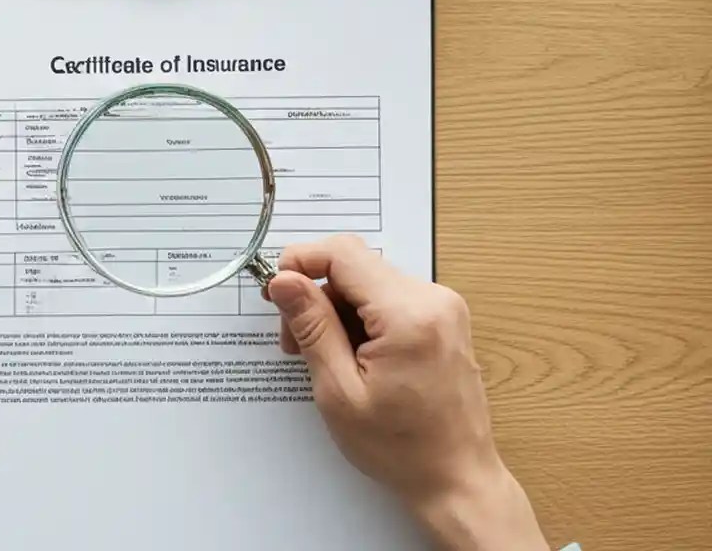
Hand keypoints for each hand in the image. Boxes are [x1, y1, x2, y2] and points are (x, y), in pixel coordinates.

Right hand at [268, 235, 546, 550]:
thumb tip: (284, 280)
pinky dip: (362, 318)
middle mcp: (433, 299)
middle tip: (294, 341)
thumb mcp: (339, 390)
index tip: (275, 290)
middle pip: (355, 266)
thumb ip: (311, 326)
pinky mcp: (444, 319)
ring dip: (337, 309)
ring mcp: (444, 307)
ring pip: (370, 282)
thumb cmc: (401, 448)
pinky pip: (390, 299)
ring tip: (323, 356)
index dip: (300, 261)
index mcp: (409, 314)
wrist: (457, 479)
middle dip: (316, 295)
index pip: (344, 254)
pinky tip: (351, 355)